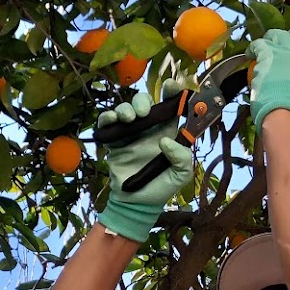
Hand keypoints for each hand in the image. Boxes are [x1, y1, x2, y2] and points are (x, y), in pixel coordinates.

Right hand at [97, 90, 192, 242]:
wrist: (137, 203)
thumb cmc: (161, 186)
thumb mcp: (181, 175)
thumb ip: (182, 157)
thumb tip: (165, 140)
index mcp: (167, 130)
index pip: (170, 106)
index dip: (172, 92)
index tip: (171, 86)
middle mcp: (148, 128)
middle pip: (143, 102)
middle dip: (142, 101)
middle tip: (143, 113)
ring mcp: (129, 133)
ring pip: (125, 109)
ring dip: (126, 109)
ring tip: (129, 120)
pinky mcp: (113, 140)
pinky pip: (108, 122)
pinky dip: (108, 117)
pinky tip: (113, 121)